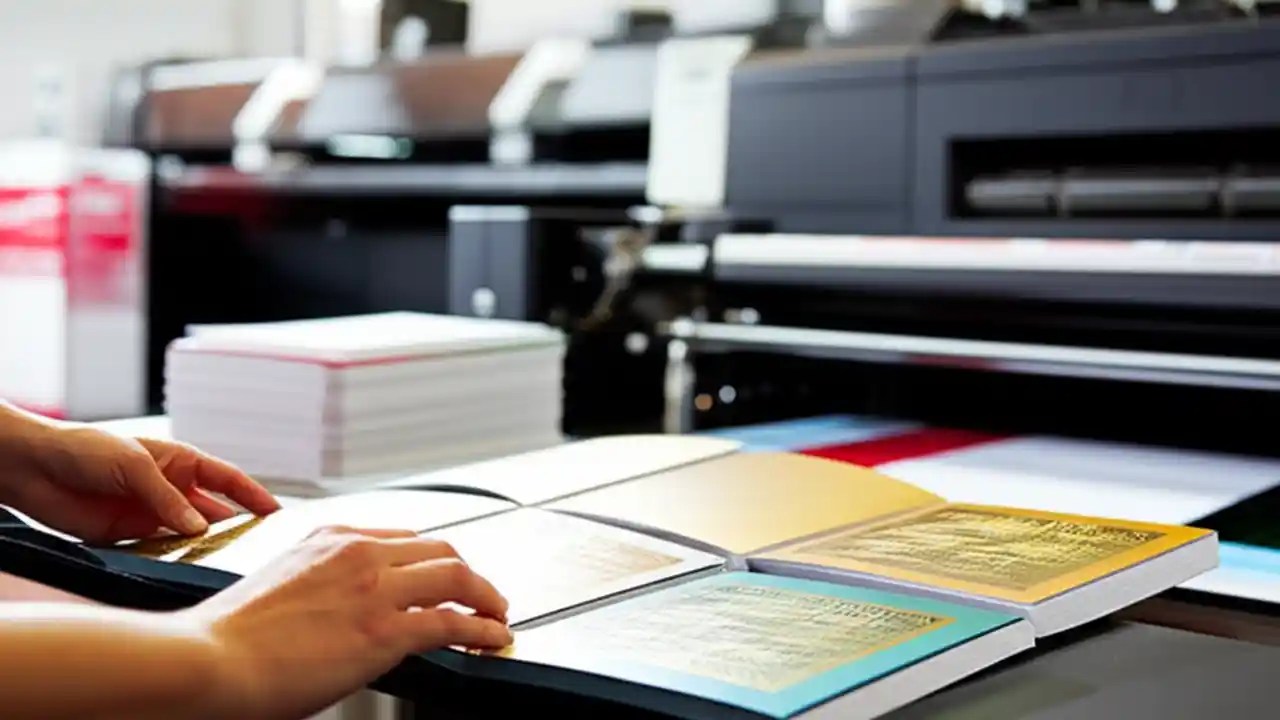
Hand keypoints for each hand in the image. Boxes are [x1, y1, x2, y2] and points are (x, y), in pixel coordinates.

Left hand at [3, 420, 279, 542]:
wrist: (33, 469)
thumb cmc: (84, 450)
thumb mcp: (133, 464)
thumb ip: (166, 499)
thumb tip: (196, 530)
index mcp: (180, 462)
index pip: (227, 480)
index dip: (254, 495)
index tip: (277, 513)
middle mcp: (171, 490)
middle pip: (214, 513)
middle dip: (235, 528)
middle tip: (258, 548)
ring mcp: (151, 515)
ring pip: (190, 536)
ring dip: (204, 548)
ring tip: (226, 564)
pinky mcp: (129, 538)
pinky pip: (160, 552)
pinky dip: (174, 562)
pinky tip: (185, 570)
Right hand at [189, 526, 512, 719]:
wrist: (208, 660)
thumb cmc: (228, 638)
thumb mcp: (281, 588)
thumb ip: (318, 586)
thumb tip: (337, 610)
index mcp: (330, 539)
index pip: (401, 539)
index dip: (431, 561)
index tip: (443, 578)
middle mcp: (357, 554)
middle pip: (439, 550)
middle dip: (467, 573)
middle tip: (482, 595)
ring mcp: (374, 589)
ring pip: (456, 576)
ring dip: (486, 596)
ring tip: (497, 614)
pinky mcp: (384, 631)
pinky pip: (453, 622)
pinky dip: (483, 627)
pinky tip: (493, 637)